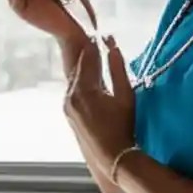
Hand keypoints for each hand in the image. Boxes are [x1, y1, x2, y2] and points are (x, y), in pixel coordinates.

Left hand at [64, 36, 135, 179]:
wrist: (111, 157)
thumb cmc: (123, 127)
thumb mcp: (126, 96)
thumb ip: (118, 69)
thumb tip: (113, 47)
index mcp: (84, 89)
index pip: (88, 59)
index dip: (94, 46)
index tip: (99, 34)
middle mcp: (71, 95)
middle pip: (78, 67)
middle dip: (86, 54)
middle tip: (92, 40)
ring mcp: (67, 105)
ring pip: (74, 79)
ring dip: (83, 68)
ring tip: (91, 56)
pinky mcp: (68, 113)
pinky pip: (73, 90)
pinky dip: (80, 81)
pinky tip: (89, 78)